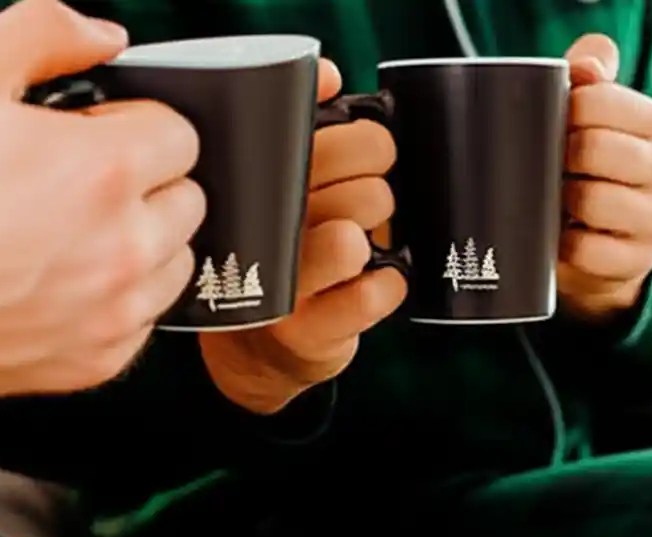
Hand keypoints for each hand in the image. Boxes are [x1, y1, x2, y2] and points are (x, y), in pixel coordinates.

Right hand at [0, 0, 203, 409]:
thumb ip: (45, 33)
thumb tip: (105, 37)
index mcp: (104, 172)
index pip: (181, 137)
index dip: (135, 128)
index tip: (99, 139)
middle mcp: (124, 247)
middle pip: (188, 200)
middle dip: (145, 185)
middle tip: (80, 186)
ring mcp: (115, 311)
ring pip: (176, 262)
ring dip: (141, 243)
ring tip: (73, 235)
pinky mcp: (99, 360)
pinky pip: (146, 320)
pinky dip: (118, 300)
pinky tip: (65, 282)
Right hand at [199, 63, 404, 414]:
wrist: (260, 347)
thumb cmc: (286, 248)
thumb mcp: (285, 186)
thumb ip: (307, 128)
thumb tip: (328, 74)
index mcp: (265, 183)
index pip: (325, 140)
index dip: (368, 142)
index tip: (372, 154)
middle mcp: (268, 229)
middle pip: (356, 185)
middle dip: (380, 187)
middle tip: (370, 199)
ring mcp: (286, 283)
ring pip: (354, 233)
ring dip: (379, 234)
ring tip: (366, 240)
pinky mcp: (310, 331)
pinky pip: (375, 293)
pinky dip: (391, 284)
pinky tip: (377, 279)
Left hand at [558, 34, 651, 322]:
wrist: (607, 244)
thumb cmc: (590, 165)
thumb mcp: (592, 115)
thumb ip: (591, 73)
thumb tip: (585, 68)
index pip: (601, 99)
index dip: (563, 110)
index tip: (548, 122)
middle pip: (592, 147)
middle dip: (557, 157)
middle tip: (547, 165)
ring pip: (590, 199)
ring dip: (559, 200)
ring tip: (554, 198)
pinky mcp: (637, 262)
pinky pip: (584, 249)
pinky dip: (562, 244)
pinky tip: (561, 235)